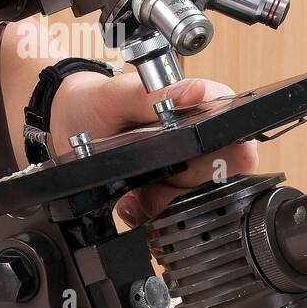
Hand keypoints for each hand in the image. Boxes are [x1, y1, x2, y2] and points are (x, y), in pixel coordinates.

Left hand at [51, 70, 258, 227]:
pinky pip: (168, 216)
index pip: (238, 144)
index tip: (183, 165)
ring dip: (161, 203)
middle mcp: (202, 141)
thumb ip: (152, 93)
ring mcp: (185, 169)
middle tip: (150, 176)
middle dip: (181, 187)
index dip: (219, 163)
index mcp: (204, 109)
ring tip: (134, 189)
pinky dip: (146, 213)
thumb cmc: (94, 102)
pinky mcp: (167, 191)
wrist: (68, 126)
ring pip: (193, 204)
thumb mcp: (116, 94)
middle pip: (217, 182)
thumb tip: (197, 91)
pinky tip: (129, 200)